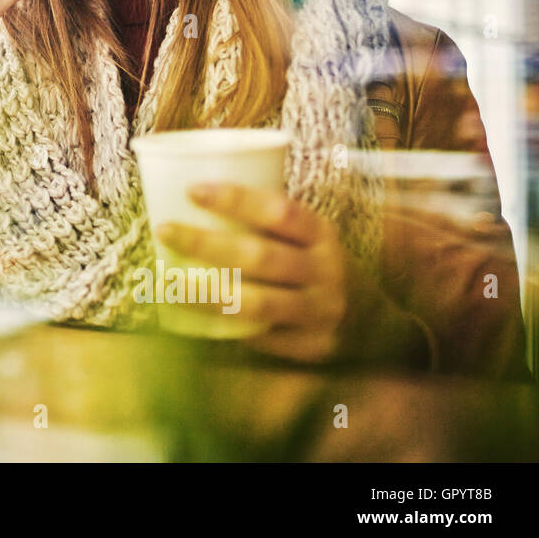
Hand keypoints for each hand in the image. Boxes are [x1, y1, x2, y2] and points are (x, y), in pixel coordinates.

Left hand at [154, 182, 382, 363]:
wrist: (374, 323)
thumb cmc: (315, 265)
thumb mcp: (307, 237)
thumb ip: (265, 222)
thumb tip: (186, 195)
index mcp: (323, 234)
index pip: (280, 211)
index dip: (237, 198)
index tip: (191, 190)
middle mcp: (326, 272)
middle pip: (260, 257)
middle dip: (206, 243)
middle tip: (164, 230)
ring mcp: (321, 313)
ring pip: (257, 304)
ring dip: (206, 293)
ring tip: (167, 282)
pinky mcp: (311, 347)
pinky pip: (261, 338)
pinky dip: (225, 327)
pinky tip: (190, 318)